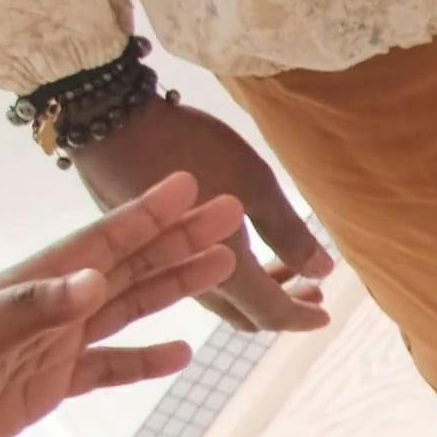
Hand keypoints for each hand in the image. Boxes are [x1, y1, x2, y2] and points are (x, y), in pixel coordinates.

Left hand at [0, 173, 238, 436]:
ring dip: (175, 287)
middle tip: (230, 214)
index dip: (145, 214)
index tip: (188, 186)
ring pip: (128, 309)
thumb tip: (96, 279)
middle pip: (129, 267)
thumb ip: (33, 308)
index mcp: (31, 286)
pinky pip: (109, 369)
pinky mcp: (49, 385)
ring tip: (221, 264)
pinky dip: (145, 361)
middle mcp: (50, 307)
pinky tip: (180, 355)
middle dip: (179, 239)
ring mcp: (52, 345)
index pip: (101, 243)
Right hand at [70, 103, 331, 334]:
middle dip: (280, 304)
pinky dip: (225, 273)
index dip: (300, 316)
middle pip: (241, 311)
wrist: (110, 119)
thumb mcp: (255, 184)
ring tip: (288, 267)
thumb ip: (289, 234)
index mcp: (219, 270)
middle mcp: (184, 278)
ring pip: (216, 295)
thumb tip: (322, 272)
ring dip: (255, 287)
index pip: (268, 312)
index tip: (326, 314)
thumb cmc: (189, 146)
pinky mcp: (139, 245)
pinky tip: (238, 247)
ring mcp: (156, 263)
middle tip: (313, 288)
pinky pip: (190, 276)